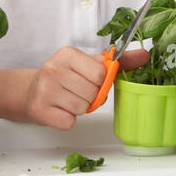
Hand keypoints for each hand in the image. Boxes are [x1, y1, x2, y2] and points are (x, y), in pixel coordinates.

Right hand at [24, 46, 148, 129]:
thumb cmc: (63, 77)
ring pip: (81, 108)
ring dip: (79, 108)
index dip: (99, 82)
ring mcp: (45, 90)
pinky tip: (60, 109)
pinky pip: (69, 121)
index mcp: (68, 55)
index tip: (90, 81)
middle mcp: (54, 69)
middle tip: (78, 92)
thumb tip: (145, 54)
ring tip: (68, 100)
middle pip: (92, 93)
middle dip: (90, 97)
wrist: (30, 91)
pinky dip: (68, 119)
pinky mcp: (40, 110)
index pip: (99, 74)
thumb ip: (117, 61)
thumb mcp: (88, 64)